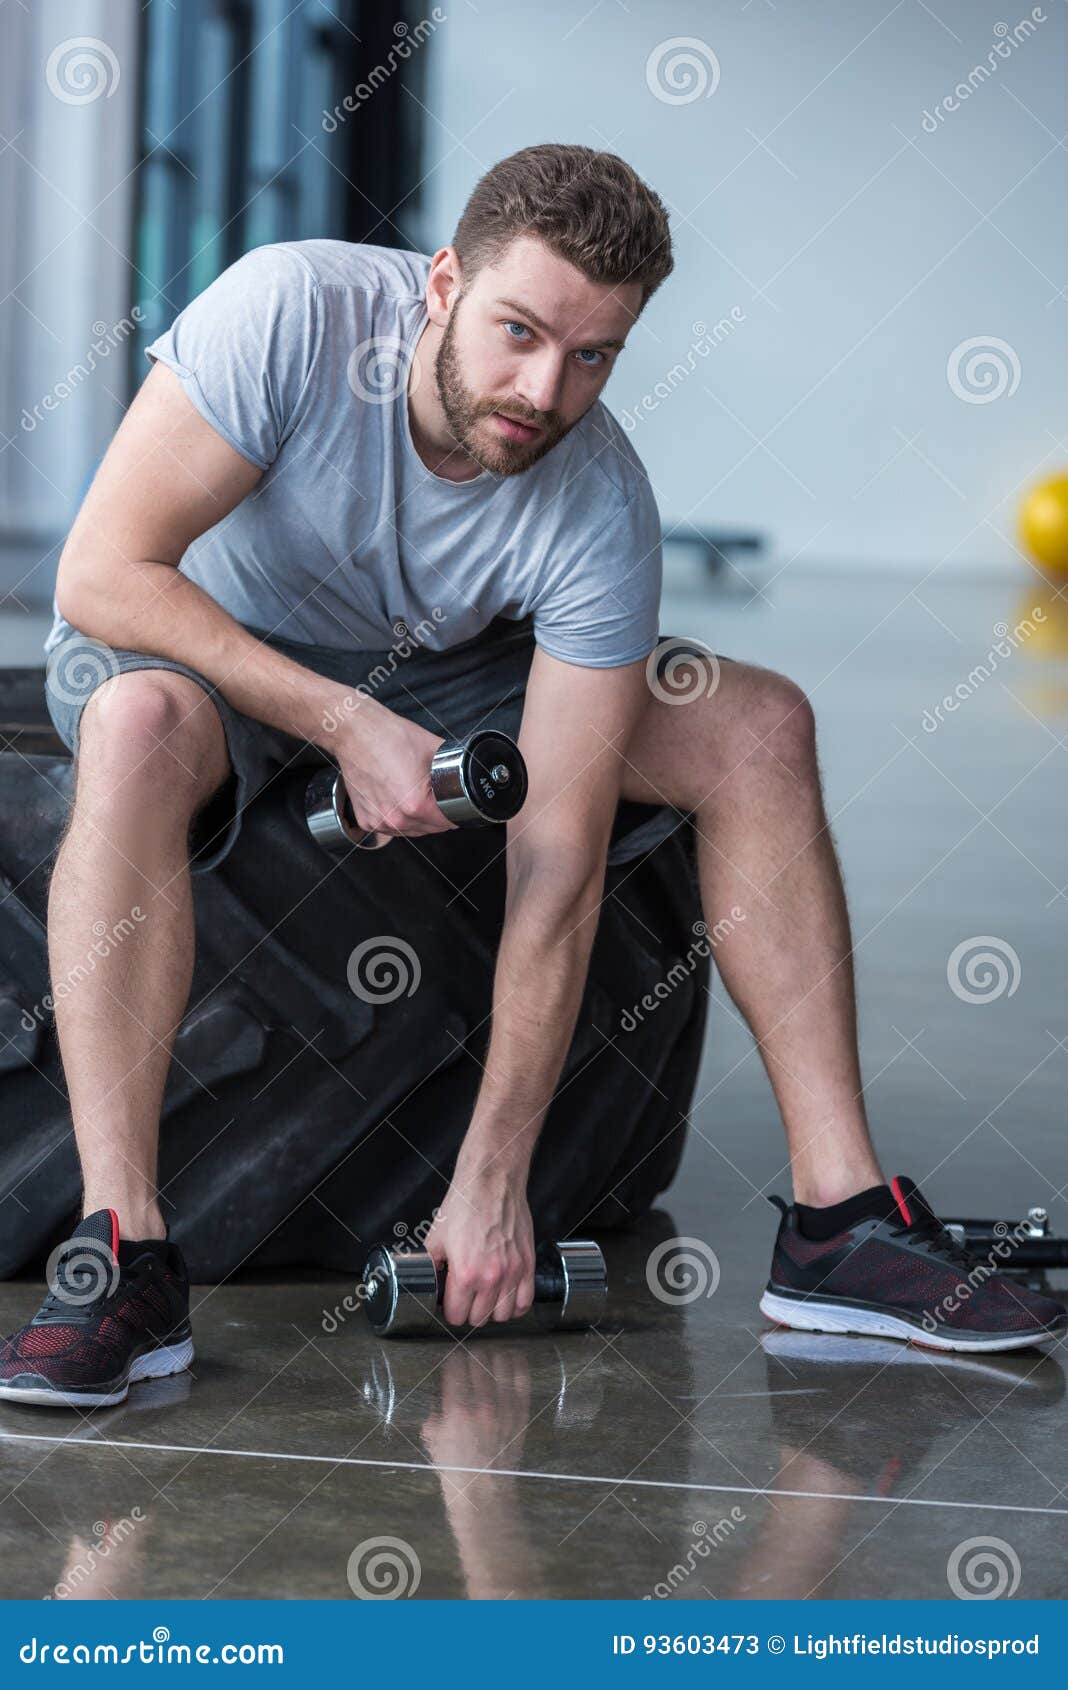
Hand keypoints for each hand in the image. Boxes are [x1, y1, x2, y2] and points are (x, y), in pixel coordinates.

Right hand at [326, 695, 456, 844]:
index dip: (458, 812)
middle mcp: (396, 818)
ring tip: (416, 796)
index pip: (449, 822)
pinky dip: (398, 818)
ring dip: (419, 819)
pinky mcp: (366, 820)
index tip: (457, 805)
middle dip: (438, 816)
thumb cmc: (389, 737)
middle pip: (431, 829)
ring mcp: (379, 821)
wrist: (356, 732)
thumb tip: (468, 772)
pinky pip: (391, 827)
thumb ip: (455, 768)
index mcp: (415, 804)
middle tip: (437, 797)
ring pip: (411, 830)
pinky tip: (399, 800)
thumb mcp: (435, 750)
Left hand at [423, 1173, 536, 1327]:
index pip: (457, 1315)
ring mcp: (513, 1272)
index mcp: (466, 1273)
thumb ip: (431, 1266)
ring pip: (504, 1315)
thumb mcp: (435, 1238)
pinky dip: (516, 1306)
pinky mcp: (528, 1264)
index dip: (450, 1311)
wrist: (491, 1183)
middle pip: (480, 1319)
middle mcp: (491, 1277)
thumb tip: (428, 1282)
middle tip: (465, 1299)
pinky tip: (506, 1297)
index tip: (450, 1303)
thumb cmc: (465, 1205)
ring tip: (485, 1298)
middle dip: (469, 1311)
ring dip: (492, 1310)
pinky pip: (525, 1302)